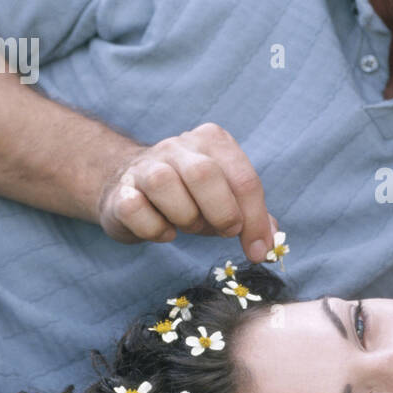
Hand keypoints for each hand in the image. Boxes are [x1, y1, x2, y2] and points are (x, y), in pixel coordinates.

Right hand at [97, 123, 276, 259]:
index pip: (243, 179)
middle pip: (205, 174)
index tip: (257, 250)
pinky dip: (154, 228)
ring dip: (184, 217)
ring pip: (164, 184)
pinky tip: (163, 230)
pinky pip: (135, 208)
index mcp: (213, 142)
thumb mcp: (227, 201)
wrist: (130, 187)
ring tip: (187, 225)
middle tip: (223, 231)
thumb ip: (253, 217)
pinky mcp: (120, 190)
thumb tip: (272, 243)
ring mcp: (145, 165)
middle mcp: (178, 146)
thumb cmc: (189, 195)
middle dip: (221, 212)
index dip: (255, 220)